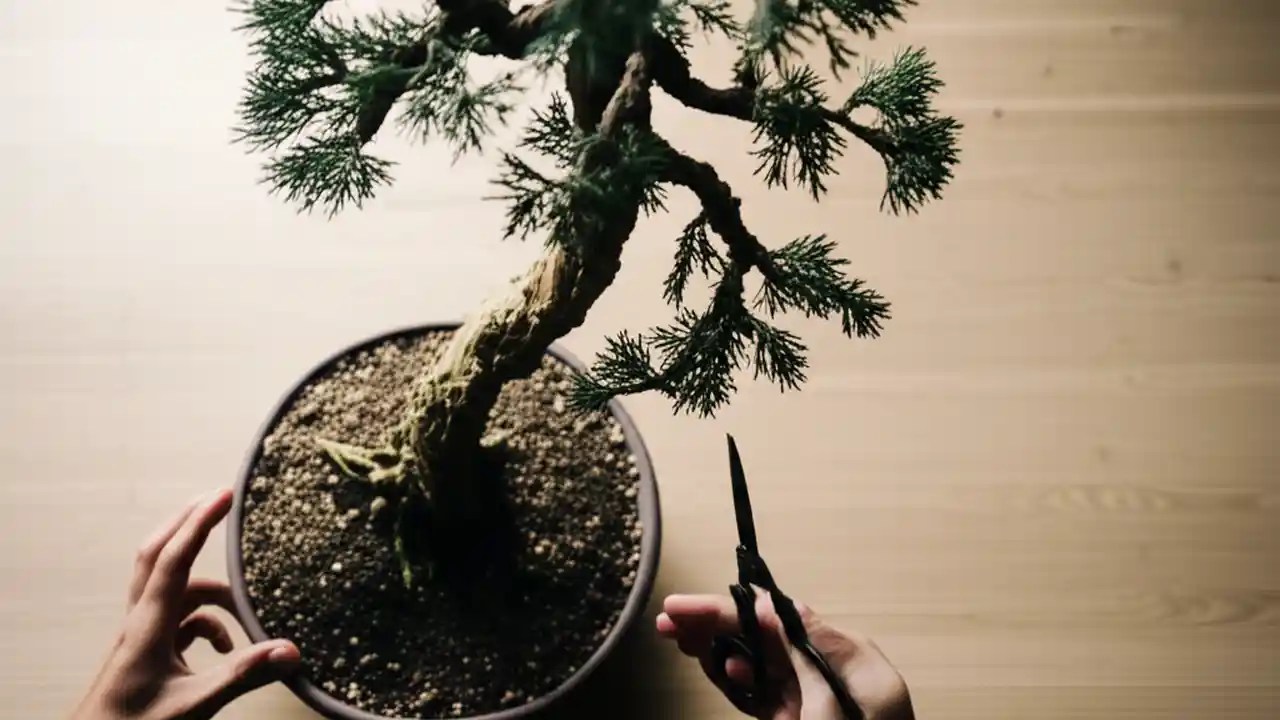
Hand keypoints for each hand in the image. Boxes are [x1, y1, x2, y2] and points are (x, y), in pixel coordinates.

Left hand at [71, 489, 299, 719]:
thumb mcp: (193, 705)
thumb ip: (242, 675)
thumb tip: (290, 650)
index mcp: (147, 625)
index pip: (175, 560)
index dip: (200, 523)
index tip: (224, 495)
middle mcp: (141, 620)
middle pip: (159, 553)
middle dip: (189, 522)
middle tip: (220, 500)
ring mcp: (143, 633)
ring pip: (175, 587)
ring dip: (210, 588)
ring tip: (246, 606)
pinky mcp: (147, 649)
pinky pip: (180, 618)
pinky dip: (207, 621)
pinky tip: (226, 647)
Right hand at [657, 592, 913, 719]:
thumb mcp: (867, 688)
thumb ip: (821, 647)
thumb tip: (775, 606)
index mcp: (833, 650)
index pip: (773, 617)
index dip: (729, 609)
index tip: (691, 605)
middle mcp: (810, 667)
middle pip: (752, 636)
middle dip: (710, 623)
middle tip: (668, 617)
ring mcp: (796, 695)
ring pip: (744, 661)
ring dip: (711, 646)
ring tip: (677, 634)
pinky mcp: (786, 718)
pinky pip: (749, 694)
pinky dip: (727, 678)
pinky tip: (709, 664)